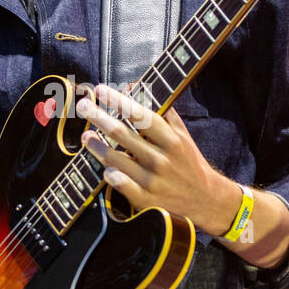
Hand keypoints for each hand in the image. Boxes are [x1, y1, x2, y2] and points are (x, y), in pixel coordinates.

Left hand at [76, 83, 239, 234]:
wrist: (205, 200)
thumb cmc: (188, 162)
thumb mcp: (182, 135)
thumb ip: (164, 112)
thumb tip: (140, 88)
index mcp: (171, 140)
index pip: (140, 115)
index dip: (118, 101)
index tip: (101, 89)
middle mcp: (161, 159)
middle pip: (122, 134)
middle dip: (99, 117)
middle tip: (83, 105)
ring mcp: (152, 181)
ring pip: (115, 159)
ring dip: (96, 145)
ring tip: (86, 135)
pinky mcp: (146, 200)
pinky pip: (121, 185)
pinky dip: (111, 175)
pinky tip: (104, 168)